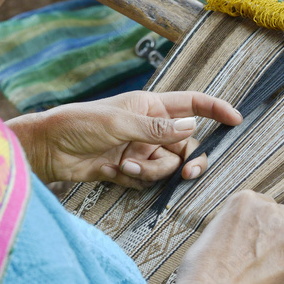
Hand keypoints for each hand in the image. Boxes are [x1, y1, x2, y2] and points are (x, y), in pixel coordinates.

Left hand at [8, 91, 242, 186]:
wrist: (47, 150)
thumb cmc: (78, 124)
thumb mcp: (119, 122)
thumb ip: (157, 128)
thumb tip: (192, 127)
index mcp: (150, 105)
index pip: (191, 104)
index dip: (215, 110)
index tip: (236, 119)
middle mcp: (149, 127)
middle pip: (185, 145)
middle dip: (187, 159)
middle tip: (188, 172)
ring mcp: (139, 149)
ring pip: (165, 166)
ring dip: (151, 170)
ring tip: (125, 165)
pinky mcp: (127, 169)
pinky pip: (147, 179)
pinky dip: (135, 179)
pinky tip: (114, 171)